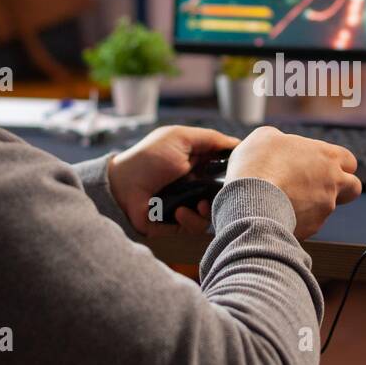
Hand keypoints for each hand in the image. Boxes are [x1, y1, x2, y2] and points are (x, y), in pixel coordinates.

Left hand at [107, 126, 239, 235]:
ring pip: (215, 211)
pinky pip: (197, 226)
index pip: (228, 167)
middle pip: (227, 191)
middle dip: (228, 193)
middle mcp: (198, 182)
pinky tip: (179, 211)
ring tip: (198, 205)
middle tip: (224, 191)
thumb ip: (210, 138)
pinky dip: (191, 219)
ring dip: (208, 209)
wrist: (121, 188)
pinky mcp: (181, 222)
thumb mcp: (180, 138)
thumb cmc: (148, 159)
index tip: (244, 170)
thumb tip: (238, 143)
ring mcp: (190, 202)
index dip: (237, 169)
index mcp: (199, 162)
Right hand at [225, 125, 361, 238]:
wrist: (251, 201)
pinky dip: (298, 220)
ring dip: (312, 206)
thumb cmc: (258, 166)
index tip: (324, 167)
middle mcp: (333, 183)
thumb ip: (280, 139)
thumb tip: (278, 143)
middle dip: (341, 189)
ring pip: (328, 208)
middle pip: (353, 188)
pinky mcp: (312, 228)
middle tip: (319, 188)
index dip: (338, 164)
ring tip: (285, 201)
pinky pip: (310, 225)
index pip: (349, 161)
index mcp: (327, 156)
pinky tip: (278, 215)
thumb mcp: (265, 137)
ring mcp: (325, 208)